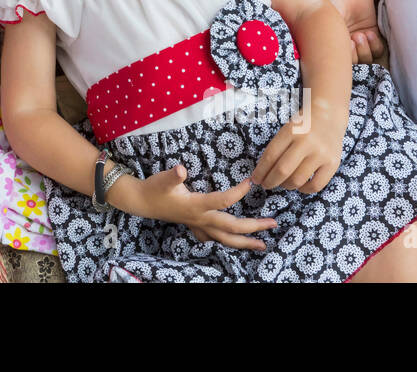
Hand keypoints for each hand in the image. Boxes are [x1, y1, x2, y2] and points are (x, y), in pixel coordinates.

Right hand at [137, 164, 278, 250]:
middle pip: (232, 228)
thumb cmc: (154, 188)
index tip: (251, 181)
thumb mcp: (162, 178)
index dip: (238, 192)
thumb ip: (172, 176)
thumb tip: (180, 169)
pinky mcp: (195, 227)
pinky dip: (228, 242)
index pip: (223, 201)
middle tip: (274, 224)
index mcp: (196, 206)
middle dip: (254, 227)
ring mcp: (199, 226)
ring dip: (246, 242)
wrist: (142, 202)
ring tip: (263, 246)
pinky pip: (215, 239)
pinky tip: (235, 243)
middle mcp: (201, 219)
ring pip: (226, 240)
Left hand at [252, 99, 346, 193]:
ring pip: (298, 180)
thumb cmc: (303, 125)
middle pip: (283, 170)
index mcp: (291, 131)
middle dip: (270, 181)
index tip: (255, 179)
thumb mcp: (287, 129)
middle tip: (265, 185)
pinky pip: (316, 185)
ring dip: (286, 186)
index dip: (260, 171)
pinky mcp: (333, 163)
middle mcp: (307, 142)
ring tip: (282, 183)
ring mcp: (321, 154)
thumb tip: (263, 173)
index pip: (270, 156)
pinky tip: (299, 186)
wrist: (329, 115)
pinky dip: (304, 189)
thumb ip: (277, 148)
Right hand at [317, 0, 385, 63]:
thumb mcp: (326, 23)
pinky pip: (378, 47)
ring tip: (361, 35)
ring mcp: (359, 37)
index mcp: (331, 43)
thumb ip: (330, 42)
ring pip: (367, 57)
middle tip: (353, 38)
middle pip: (355, 62)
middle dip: (356, 54)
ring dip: (365, 50)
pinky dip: (375, 44)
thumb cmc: (329, 1)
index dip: (344, 59)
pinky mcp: (371, 29)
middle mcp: (344, 42)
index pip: (340, 62)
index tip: (344, 45)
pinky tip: (369, 33)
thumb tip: (332, 60)